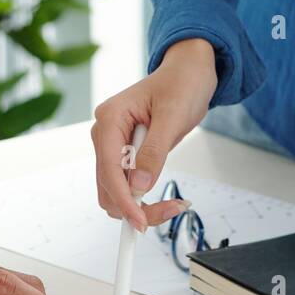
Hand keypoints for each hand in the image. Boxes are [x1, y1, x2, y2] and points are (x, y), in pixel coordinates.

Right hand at [91, 38, 216, 230]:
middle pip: (108, 186)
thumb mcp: (173, 117)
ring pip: (116, 192)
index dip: (124, 199)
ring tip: (173, 205)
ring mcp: (113, 146)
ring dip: (139, 206)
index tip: (140, 221)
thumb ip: (154, 152)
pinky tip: (167, 199)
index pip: (109, 170)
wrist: (188, 73)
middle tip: (170, 210)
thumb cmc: (182, 83)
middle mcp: (105, 134)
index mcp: (110, 118)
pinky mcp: (124, 155)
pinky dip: (143, 199)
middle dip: (133, 206)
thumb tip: (139, 185)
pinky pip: (127, 187)